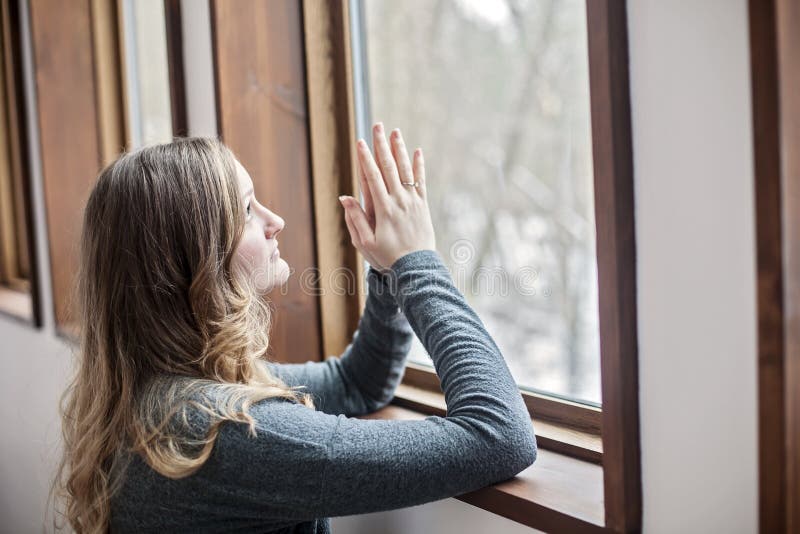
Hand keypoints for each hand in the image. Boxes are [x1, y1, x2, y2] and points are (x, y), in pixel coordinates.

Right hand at [339, 122, 435, 272]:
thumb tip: (345, 197)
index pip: (373, 178)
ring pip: (405, 171)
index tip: (361, 142)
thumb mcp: (365, 243)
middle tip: (378, 126)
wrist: (416, 268)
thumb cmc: (387, 257)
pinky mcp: (422, 206)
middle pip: (389, 168)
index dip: (366, 159)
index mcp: (383, 210)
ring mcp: (412, 202)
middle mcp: (399, 201)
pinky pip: (421, 181)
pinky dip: (419, 166)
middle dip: (382, 146)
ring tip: (395, 132)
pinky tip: (417, 151)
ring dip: (400, 150)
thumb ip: (355, 219)